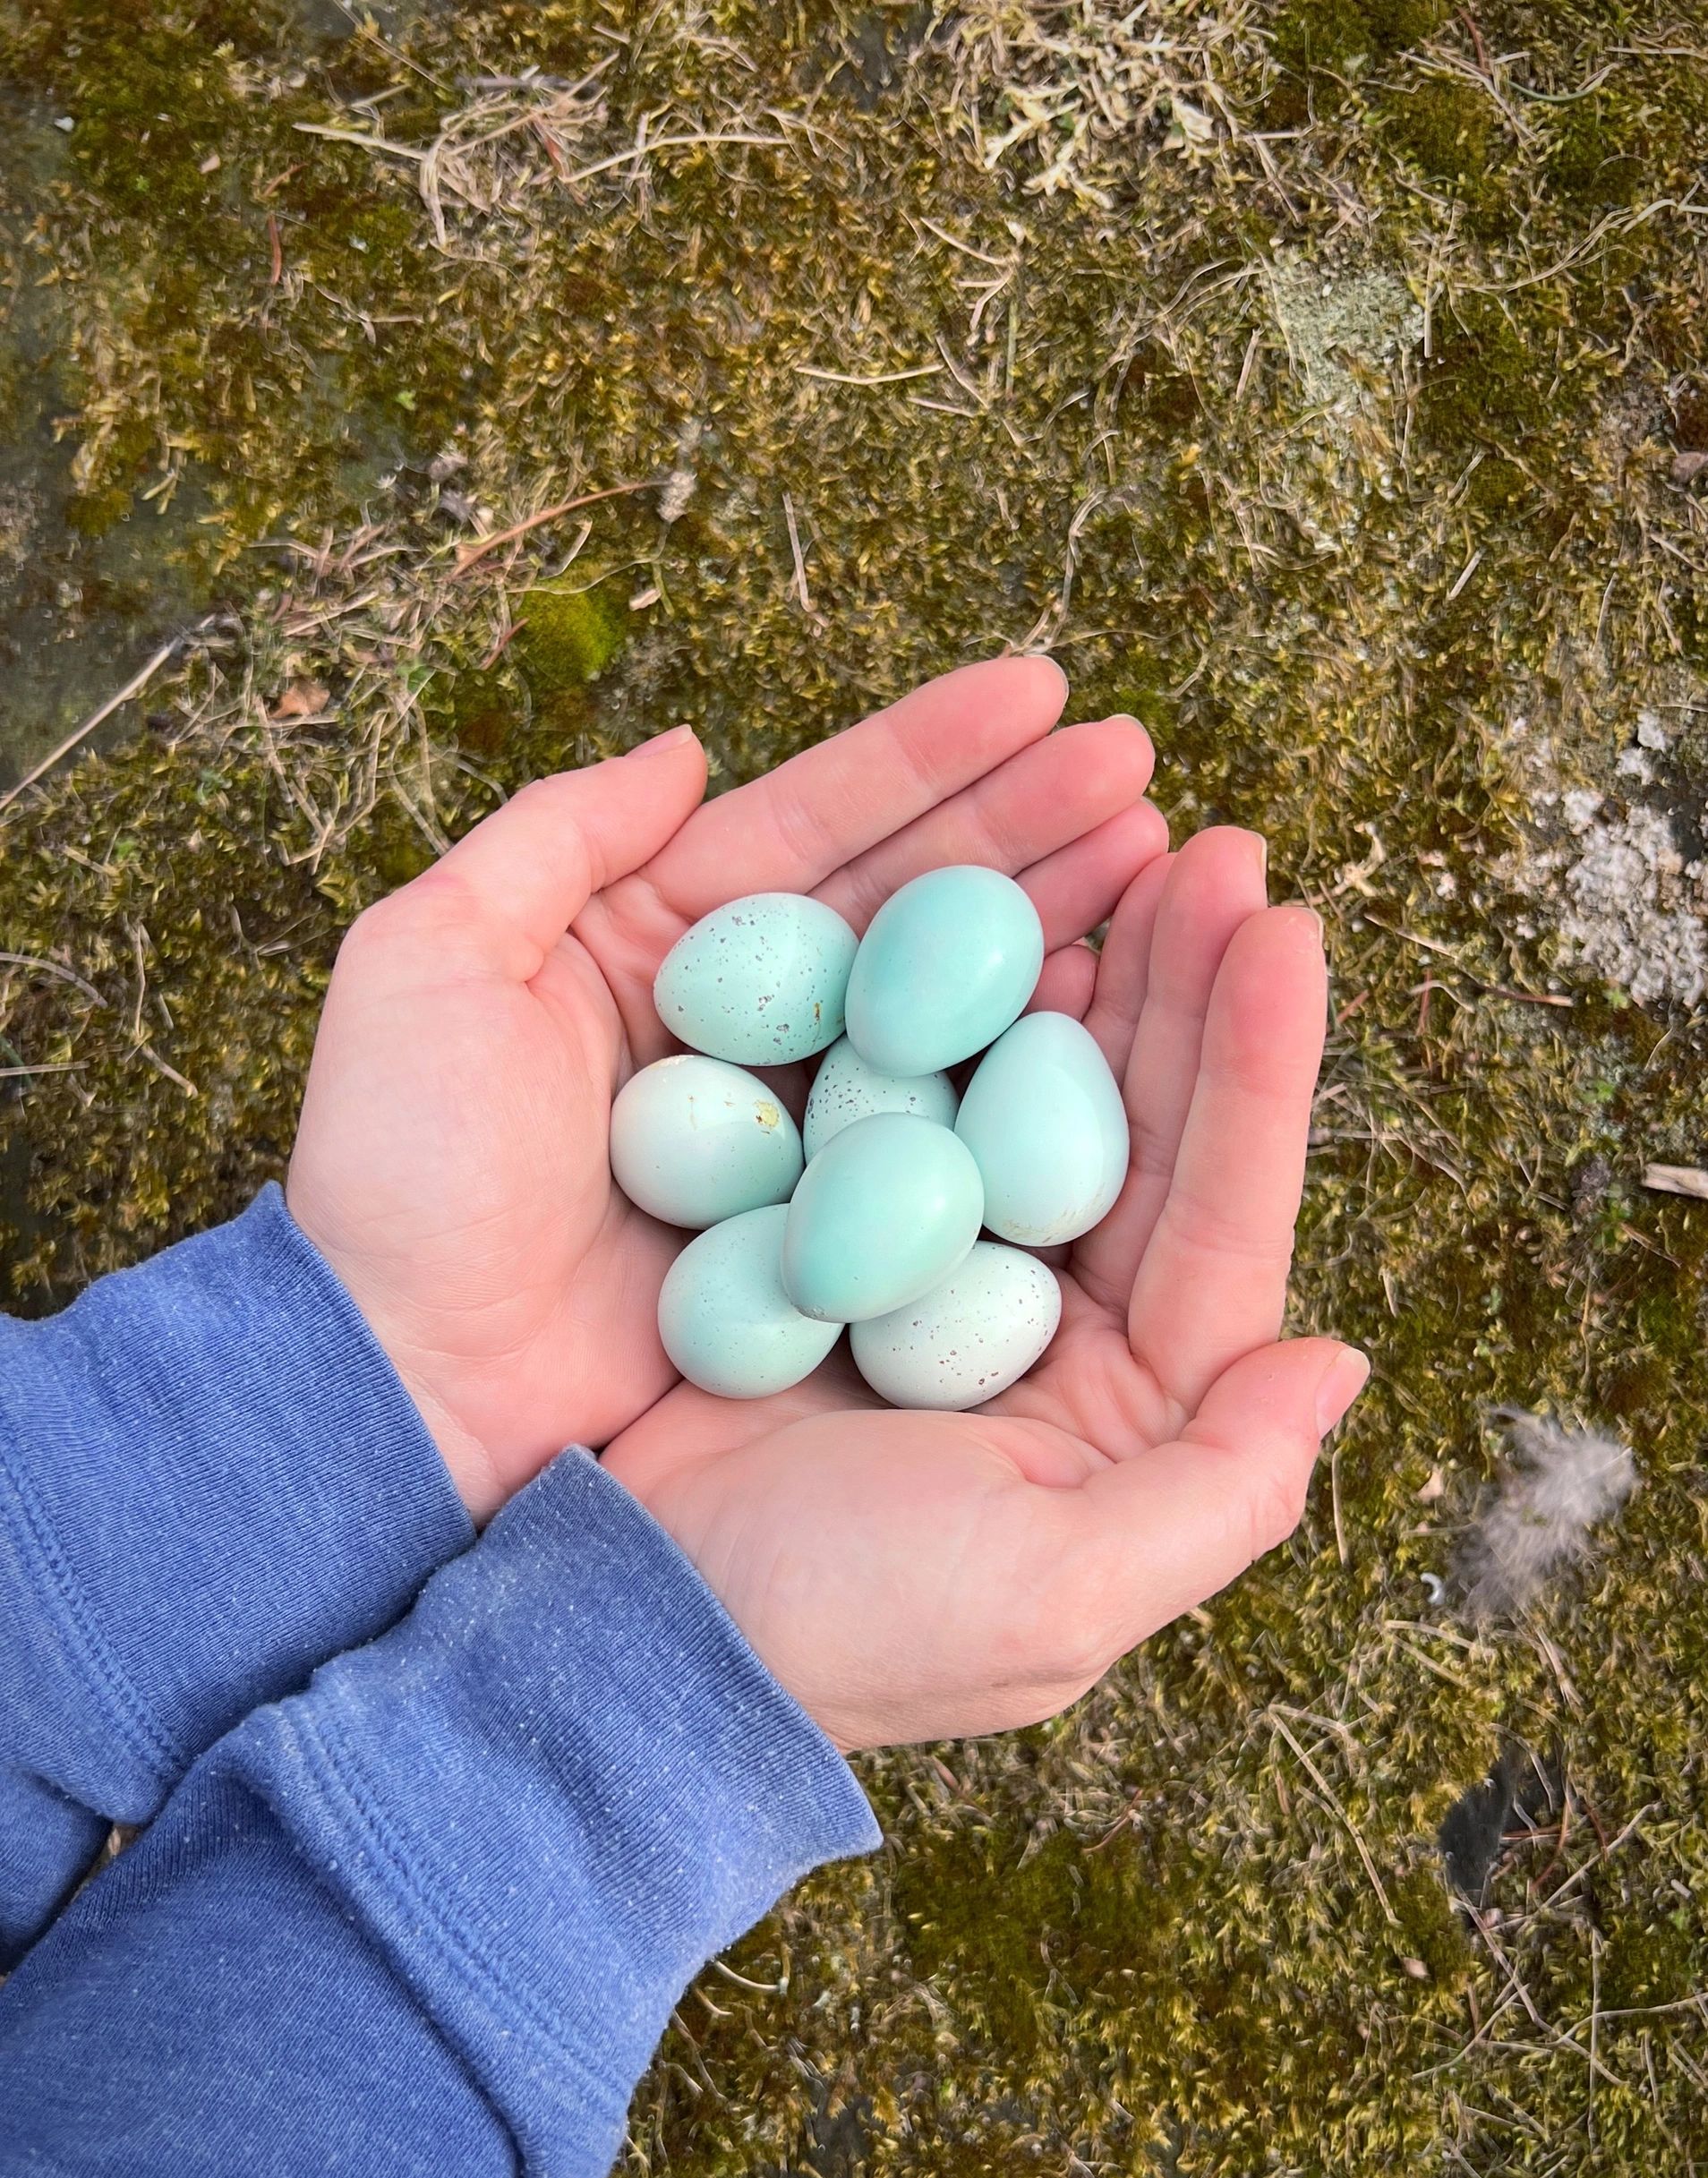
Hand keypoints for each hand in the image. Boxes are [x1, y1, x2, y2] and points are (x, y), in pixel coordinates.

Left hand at [287, 658, 1162, 1518]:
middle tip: (1142, 767)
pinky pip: (945, 1138)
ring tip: (1158, 861)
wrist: (412, 1379)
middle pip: (910, 903)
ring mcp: (801, 1131)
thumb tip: (684, 744)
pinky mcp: (832, 1233)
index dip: (931, 753)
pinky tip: (1111, 1014)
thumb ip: (555, 835)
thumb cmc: (402, 1170)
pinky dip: (1025, 1077)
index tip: (1044, 690)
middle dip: (1028, 824)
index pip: (817, 822)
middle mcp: (748, 1026)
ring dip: (1054, 929)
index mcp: (655, 941)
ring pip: (948, 1009)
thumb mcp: (429, 963)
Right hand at [601, 829, 1366, 1750]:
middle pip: (1144, 1132)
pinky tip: (983, 919)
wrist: (630, 1628)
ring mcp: (940, 1272)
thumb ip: (1226, 1487)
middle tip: (1215, 847)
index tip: (1286, 926)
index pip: (1220, 1216)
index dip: (1260, 1069)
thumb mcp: (1062, 1596)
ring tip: (1131, 846)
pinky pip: (913, 1099)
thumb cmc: (849, 1629)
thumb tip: (1338, 1357)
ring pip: (1037, 1096)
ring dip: (1088, 970)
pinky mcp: (833, 1235)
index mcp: (1127, 1407)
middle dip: (1186, 988)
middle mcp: (1051, 1329)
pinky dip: (949, 1010)